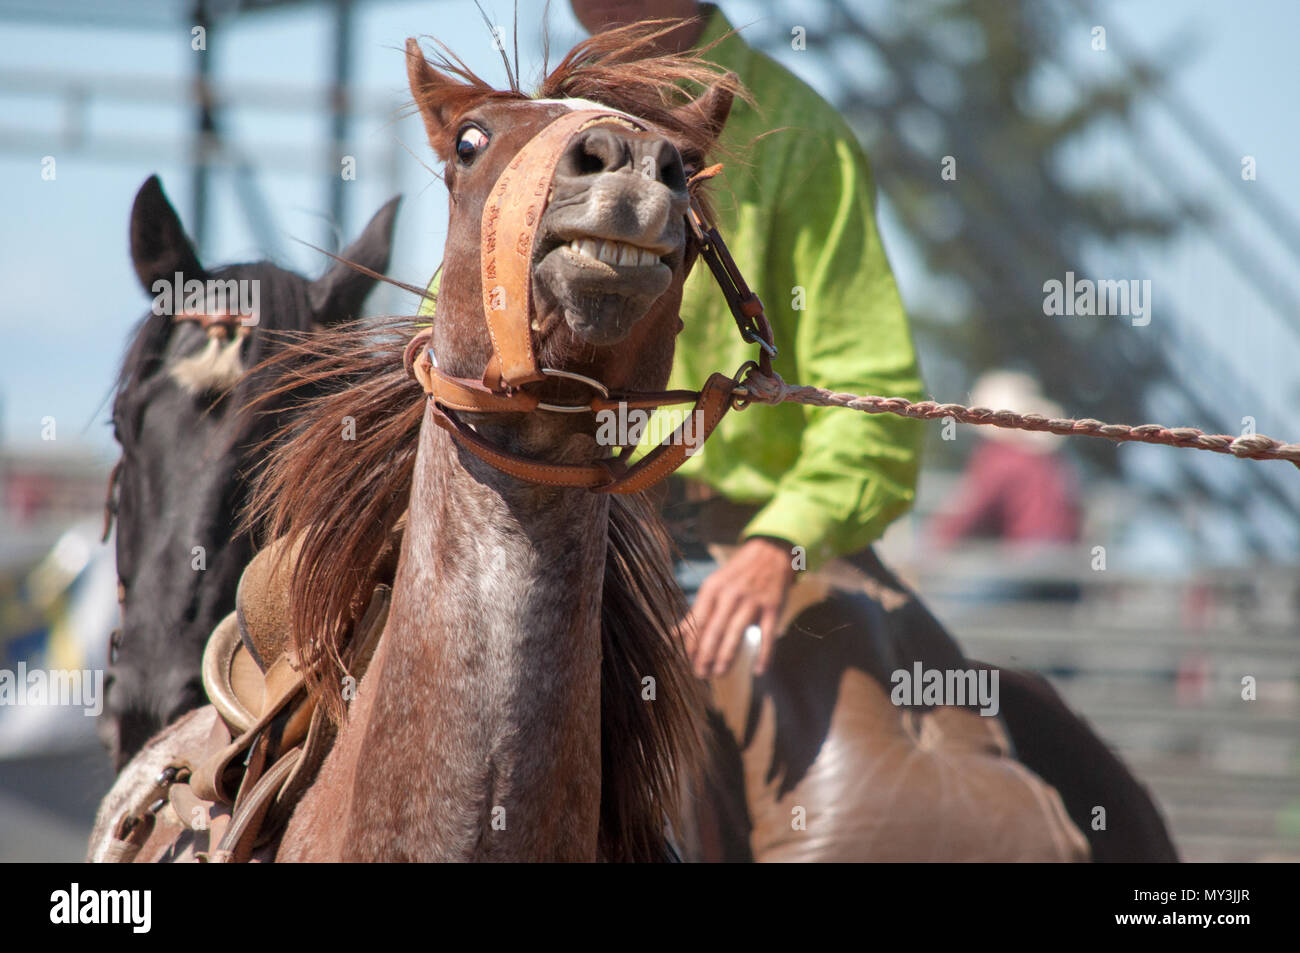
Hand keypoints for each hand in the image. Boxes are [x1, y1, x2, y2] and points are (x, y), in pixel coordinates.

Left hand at [683, 536, 796, 677]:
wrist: (770, 553)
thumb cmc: (736, 576)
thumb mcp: (713, 586)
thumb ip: (696, 612)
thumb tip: (673, 635)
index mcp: (713, 588)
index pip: (698, 621)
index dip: (691, 643)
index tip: (687, 661)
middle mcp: (731, 594)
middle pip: (715, 630)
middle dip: (705, 655)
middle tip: (700, 674)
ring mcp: (753, 601)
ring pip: (737, 633)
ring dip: (727, 657)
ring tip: (719, 674)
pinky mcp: (773, 607)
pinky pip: (768, 636)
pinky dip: (764, 655)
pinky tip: (758, 671)